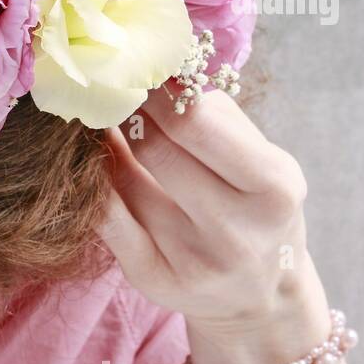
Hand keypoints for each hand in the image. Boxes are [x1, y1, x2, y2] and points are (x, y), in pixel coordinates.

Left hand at [97, 86, 330, 363]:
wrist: (260, 295)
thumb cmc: (256, 209)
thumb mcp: (263, 163)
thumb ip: (216, 119)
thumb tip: (155, 76)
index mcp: (274, 188)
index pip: (196, 123)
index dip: (155, 91)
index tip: (137, 68)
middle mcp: (236, 231)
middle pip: (156, 150)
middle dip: (127, 111)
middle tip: (111, 88)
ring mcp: (193, 261)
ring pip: (125, 182)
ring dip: (107, 144)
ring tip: (101, 120)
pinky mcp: (154, 281)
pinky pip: (106, 220)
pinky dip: (92, 184)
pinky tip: (89, 163)